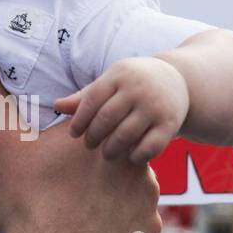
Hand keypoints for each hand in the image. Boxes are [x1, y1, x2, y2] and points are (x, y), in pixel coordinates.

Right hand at [0, 47, 161, 232]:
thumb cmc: (27, 204)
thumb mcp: (2, 144)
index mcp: (97, 135)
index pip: (94, 126)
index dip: (75, 143)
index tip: (60, 159)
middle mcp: (130, 160)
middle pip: (112, 156)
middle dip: (93, 169)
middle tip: (65, 188)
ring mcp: (146, 198)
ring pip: (128, 187)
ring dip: (109, 196)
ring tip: (78, 210)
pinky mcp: (151, 231)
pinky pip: (138, 221)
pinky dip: (120, 224)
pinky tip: (95, 231)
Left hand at [54, 56, 188, 164]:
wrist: (177, 80)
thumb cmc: (132, 83)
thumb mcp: (110, 82)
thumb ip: (85, 96)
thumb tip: (55, 105)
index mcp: (118, 75)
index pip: (92, 100)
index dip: (80, 119)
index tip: (74, 133)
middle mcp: (137, 89)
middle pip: (107, 118)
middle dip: (94, 136)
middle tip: (89, 145)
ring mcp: (155, 106)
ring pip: (126, 134)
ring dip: (112, 149)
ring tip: (106, 154)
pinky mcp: (170, 123)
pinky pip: (151, 146)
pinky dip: (137, 155)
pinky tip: (130, 157)